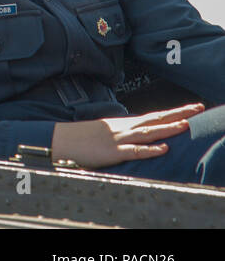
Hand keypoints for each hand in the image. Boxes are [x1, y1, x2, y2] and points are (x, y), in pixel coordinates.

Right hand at [51, 102, 204, 167]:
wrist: (62, 139)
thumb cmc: (83, 137)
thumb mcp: (106, 131)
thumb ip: (123, 132)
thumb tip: (138, 133)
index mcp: (124, 124)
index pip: (154, 116)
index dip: (174, 112)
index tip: (192, 108)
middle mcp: (125, 128)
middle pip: (156, 119)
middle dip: (178, 114)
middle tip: (198, 108)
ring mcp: (119, 139)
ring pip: (148, 133)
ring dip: (168, 129)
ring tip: (186, 126)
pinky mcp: (113, 152)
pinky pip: (135, 151)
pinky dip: (150, 150)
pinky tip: (164, 150)